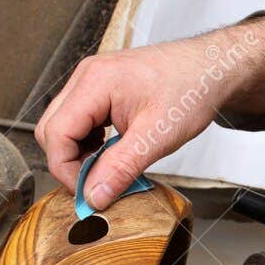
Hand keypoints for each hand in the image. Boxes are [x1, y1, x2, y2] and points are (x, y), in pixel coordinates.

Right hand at [34, 15, 264, 209]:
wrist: (212, 68)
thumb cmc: (192, 89)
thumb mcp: (158, 137)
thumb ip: (121, 168)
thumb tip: (93, 196)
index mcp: (95, 82)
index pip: (55, 134)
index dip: (66, 169)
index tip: (88, 193)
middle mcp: (86, 77)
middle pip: (51, 129)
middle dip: (69, 162)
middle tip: (97, 184)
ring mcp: (92, 80)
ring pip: (63, 126)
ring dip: (79, 153)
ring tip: (108, 169)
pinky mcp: (101, 88)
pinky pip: (79, 120)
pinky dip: (88, 142)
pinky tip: (111, 153)